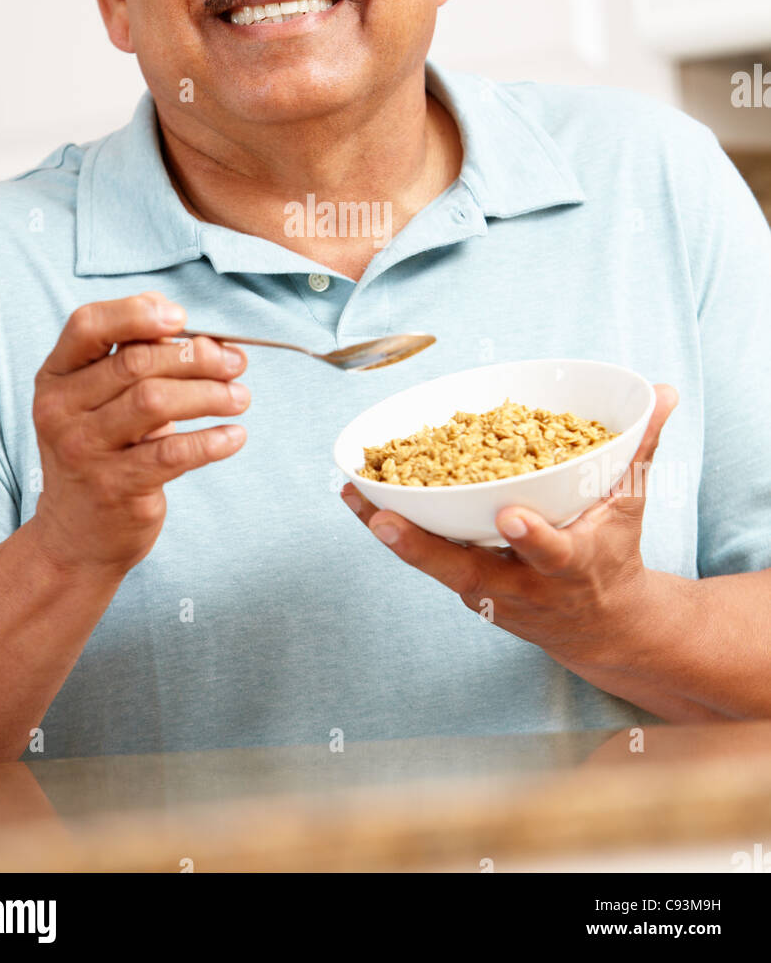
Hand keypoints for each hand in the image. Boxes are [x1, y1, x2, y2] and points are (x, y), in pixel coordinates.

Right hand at [31, 292, 248, 575]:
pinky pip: (173, 453)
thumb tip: (184, 321)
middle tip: (235, 364)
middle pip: (135, 363)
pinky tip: (234, 436)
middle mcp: (61, 409)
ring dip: (209, 394)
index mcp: (56, 376)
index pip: (87, 325)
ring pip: (155, 401)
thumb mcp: (97, 400)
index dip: (136, 312)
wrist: (76, 536)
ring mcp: (84, 450)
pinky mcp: (115, 486)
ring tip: (240, 397)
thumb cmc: (101, 451)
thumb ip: (131, 356)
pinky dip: (212, 440)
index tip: (182, 318)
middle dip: (196, 357)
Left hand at [341, 385, 678, 668]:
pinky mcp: (464, 586)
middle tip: (383, 521)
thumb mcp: (631, 505)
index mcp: (570, 566)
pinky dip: (392, 529)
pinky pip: (425, 556)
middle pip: (468, 571)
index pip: (551, 553)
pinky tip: (358, 495)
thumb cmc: (611, 554)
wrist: (600, 628)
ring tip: (355, 494)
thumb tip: (665, 392)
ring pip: (435, 564)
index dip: (532, 537)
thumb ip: (641, 447)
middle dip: (425, 551)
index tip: (512, 516)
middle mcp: (523, 586)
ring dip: (393, 533)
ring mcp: (488, 592)